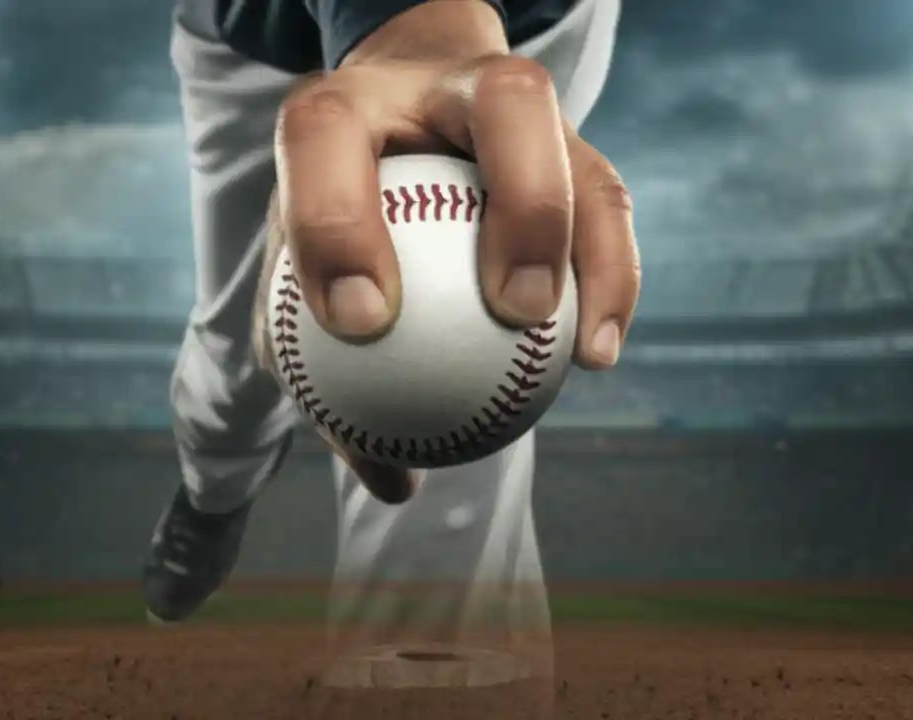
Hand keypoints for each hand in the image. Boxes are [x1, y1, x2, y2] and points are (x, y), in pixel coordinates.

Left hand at [253, 0, 639, 503]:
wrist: (402, 122)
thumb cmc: (339, 220)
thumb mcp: (300, 289)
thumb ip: (332, 375)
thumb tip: (391, 478)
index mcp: (343, 110)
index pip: (325, 141)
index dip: (336, 224)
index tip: (363, 324)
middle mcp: (444, 85)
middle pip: (508, 101)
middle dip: (525, 201)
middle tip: (515, 311)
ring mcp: (521, 107)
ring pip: (584, 149)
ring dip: (595, 251)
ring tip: (582, 353)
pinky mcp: (573, 141)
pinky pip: (609, 204)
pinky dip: (612, 277)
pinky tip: (598, 353)